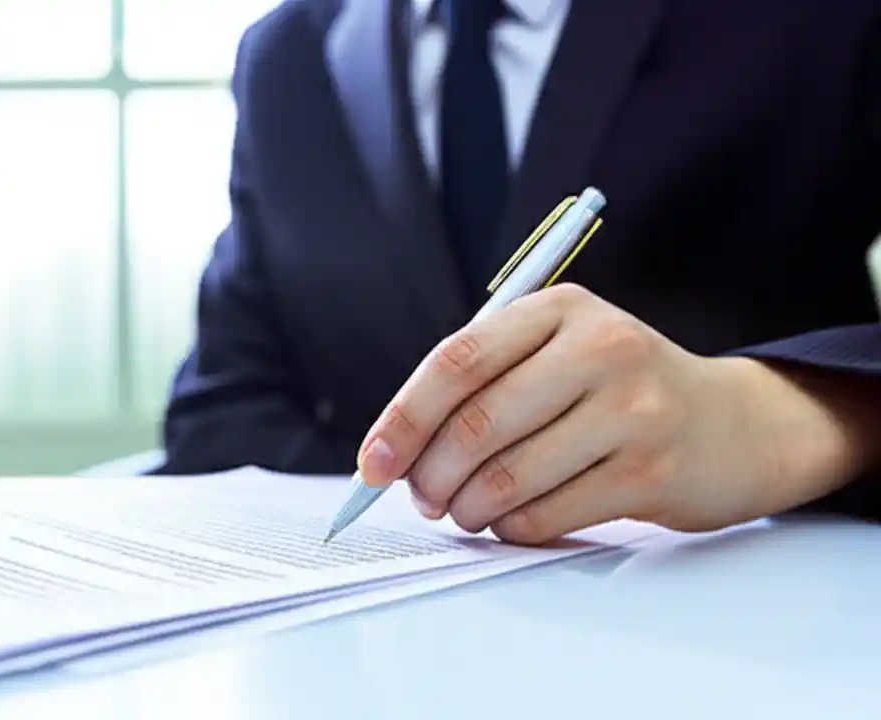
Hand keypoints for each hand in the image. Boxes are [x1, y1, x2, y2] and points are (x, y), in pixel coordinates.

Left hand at [357, 284, 878, 543]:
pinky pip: (545, 514)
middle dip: (430, 475)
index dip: (403, 418)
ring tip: (465, 510)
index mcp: (560, 308)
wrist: (735, 425)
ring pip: (506, 477)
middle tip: (422, 497)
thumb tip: (394, 449)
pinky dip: (511, 528)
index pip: (456, 361)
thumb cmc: (618, 390)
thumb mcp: (558, 353)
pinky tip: (513, 519)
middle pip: (475, 424)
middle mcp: (599, 348)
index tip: (373, 463)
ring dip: (467, 508)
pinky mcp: (651, 471)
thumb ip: (483, 382)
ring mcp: (632, 409)